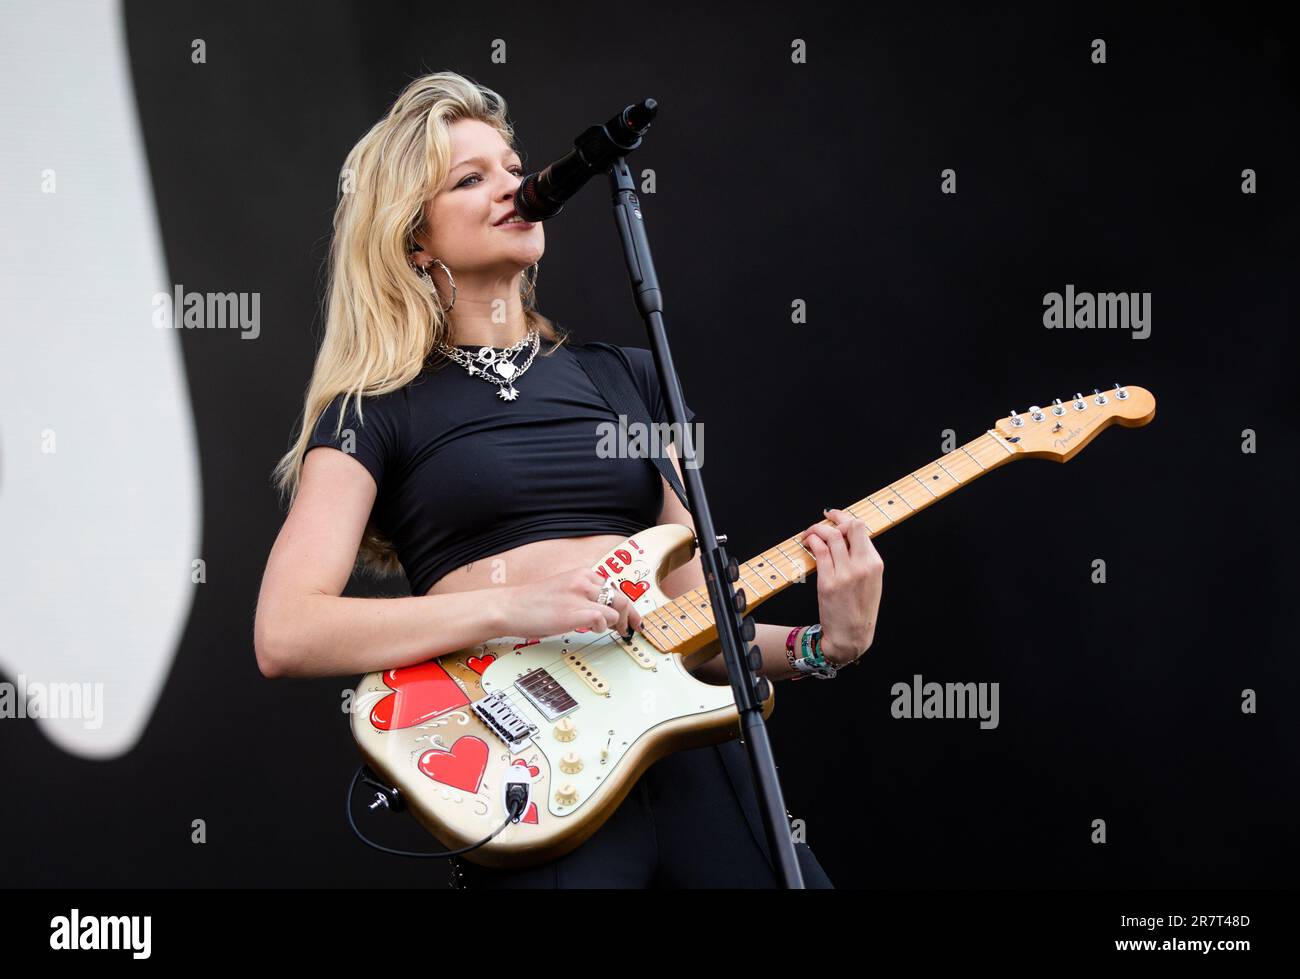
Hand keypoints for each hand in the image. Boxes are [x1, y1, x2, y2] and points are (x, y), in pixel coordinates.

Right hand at [500, 567, 641, 639]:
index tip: (631, 615)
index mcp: (581, 573)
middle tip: (632, 628)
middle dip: (630, 616)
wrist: (509, 608)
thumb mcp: (563, 590)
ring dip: (616, 624)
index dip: (626, 604)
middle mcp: (583, 581)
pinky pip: (603, 620)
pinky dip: (602, 627)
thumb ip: (583, 594)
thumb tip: (604, 609)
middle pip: (622, 598)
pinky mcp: (575, 613)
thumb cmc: (533, 603)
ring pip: (617, 609)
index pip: (614, 588)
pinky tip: (591, 630)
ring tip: (610, 631)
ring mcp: (580, 596)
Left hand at [800, 507, 883, 665]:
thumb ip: (863, 559)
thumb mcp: (871, 582)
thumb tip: (846, 536)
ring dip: (816, 529)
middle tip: (822, 520)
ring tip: (809, 533)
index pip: (861, 528)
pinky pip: (819, 552)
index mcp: (875, 564)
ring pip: (830, 535)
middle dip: (833, 518)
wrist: (851, 636)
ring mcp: (845, 574)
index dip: (845, 518)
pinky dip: (811, 542)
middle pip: (849, 526)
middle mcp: (862, 566)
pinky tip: (807, 543)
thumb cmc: (859, 609)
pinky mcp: (828, 582)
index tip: (834, 516)